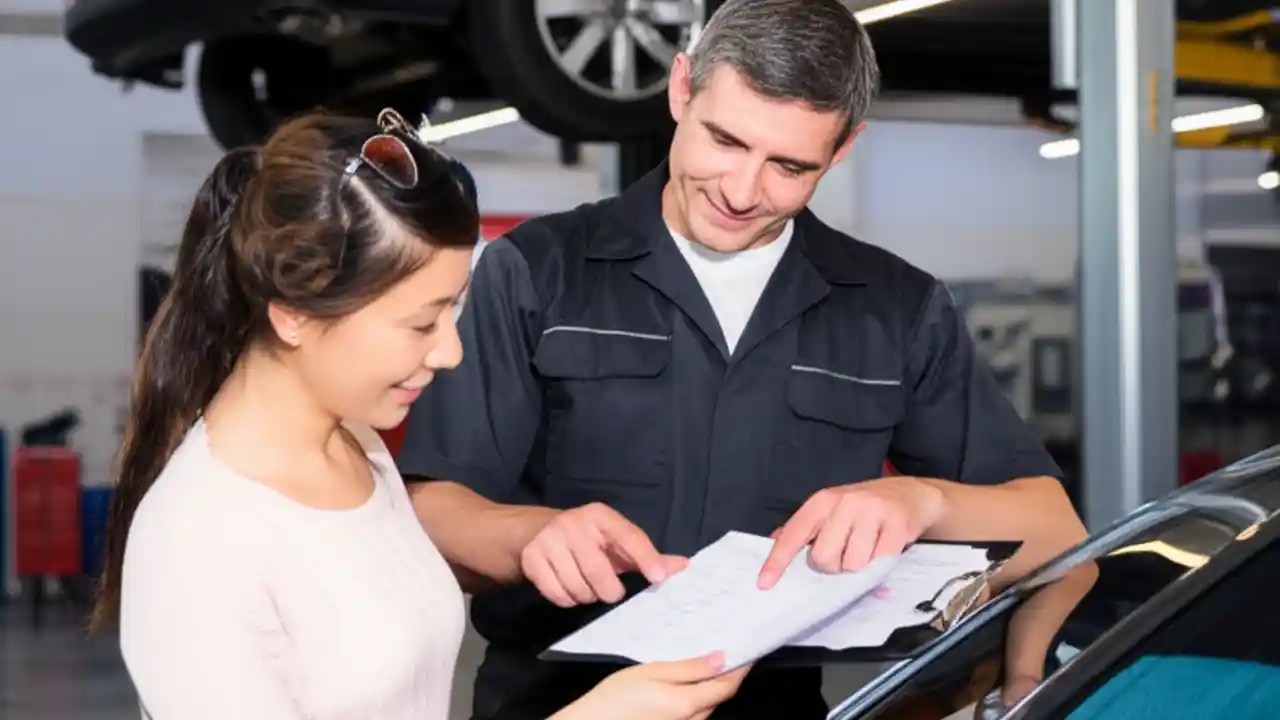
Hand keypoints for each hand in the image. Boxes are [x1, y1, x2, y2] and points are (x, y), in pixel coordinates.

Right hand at [522, 502, 686, 606]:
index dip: (646, 557)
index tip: (659, 578)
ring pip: (578, 588)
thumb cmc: (588, 541)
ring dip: (586, 597)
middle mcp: (575, 523)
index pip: (629, 536)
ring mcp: (550, 540)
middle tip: (608, 591)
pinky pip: (557, 594)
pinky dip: (567, 600)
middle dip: (608, 591)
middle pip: (600, 572)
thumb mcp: (616, 542)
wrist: (536, 532)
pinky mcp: (532, 558)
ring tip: (586, 586)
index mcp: (601, 516)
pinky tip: (568, 588)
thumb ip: (648, 555)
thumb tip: (684, 566)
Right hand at [558, 653, 750, 719]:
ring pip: (709, 703)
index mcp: (688, 704)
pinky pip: (696, 709)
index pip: (727, 686)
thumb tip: (721, 660)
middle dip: (730, 673)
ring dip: (715, 683)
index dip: (741, 667)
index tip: (750, 648)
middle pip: (720, 696)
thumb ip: (689, 668)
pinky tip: (692, 678)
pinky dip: (701, 693)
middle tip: (733, 647)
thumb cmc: (617, 697)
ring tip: (713, 657)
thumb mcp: (652, 673)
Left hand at [758, 476, 944, 588]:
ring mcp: (872, 512)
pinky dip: (880, 564)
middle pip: (824, 558)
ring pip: (853, 565)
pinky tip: (884, 547)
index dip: (778, 560)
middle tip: (846, 554)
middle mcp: (845, 502)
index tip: (764, 583)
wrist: (911, 494)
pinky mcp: (897, 525)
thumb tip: (775, 543)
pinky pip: (880, 562)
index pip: (794, 533)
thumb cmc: (864, 509)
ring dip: (859, 567)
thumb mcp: (832, 511)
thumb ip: (806, 529)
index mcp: (823, 501)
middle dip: (833, 566)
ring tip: (868, 548)